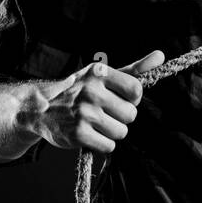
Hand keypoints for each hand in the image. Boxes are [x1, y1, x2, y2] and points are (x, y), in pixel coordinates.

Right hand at [14, 50, 165, 154]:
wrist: (41, 108)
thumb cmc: (80, 90)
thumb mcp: (103, 75)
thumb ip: (134, 69)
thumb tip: (161, 56)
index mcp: (99, 73)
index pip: (136, 90)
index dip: (133, 99)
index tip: (121, 99)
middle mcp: (91, 91)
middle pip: (131, 114)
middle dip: (122, 117)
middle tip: (105, 113)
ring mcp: (83, 113)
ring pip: (121, 132)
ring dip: (113, 132)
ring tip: (97, 124)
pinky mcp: (78, 134)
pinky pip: (109, 146)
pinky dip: (103, 144)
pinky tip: (91, 134)